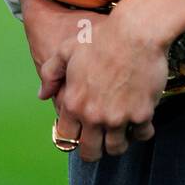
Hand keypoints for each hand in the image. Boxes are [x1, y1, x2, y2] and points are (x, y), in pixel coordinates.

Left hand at [37, 1, 169, 162]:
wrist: (136, 31)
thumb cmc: (102, 37)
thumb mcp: (67, 49)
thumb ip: (51, 73)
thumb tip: (42, 94)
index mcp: (74, 103)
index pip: (66, 138)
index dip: (72, 138)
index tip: (80, 132)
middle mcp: (94, 116)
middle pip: (90, 152)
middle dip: (94, 150)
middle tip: (101, 141)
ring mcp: (119, 117)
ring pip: (117, 148)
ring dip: (118, 142)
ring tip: (122, 130)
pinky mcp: (142, 114)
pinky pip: (142, 135)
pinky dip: (141, 131)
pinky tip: (141, 120)